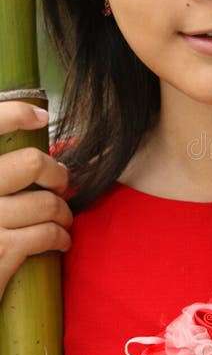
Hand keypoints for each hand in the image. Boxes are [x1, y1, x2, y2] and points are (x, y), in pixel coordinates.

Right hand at [0, 102, 72, 297]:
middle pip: (32, 163)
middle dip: (57, 174)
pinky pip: (45, 233)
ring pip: (46, 202)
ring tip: (62, 221)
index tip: (39, 114)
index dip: (14, 112)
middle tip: (61, 185)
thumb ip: (2, 178)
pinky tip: (59, 242)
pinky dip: (60, 237)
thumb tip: (37, 148)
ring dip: (62, 213)